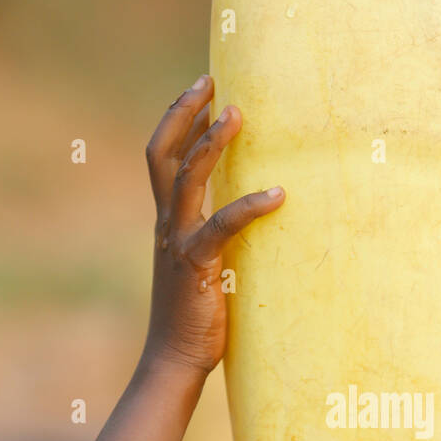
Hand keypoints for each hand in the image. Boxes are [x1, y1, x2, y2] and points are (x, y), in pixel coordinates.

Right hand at [141, 75, 284, 376]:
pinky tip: (279, 194)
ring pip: (186, 177)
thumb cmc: (198, 316)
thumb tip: (257, 217)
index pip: (162, 158)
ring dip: (211, 142)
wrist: (175, 360)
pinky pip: (222, 226)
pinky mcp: (198, 265)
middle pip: (161, 153)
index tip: (202, 90)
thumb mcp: (207, 266)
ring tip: (237, 114)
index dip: (177, 120)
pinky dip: (250, 206)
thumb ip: (219, 237)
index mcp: (167, 222)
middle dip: (183, 112)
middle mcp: (166, 225)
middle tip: (210, 80)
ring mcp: (178, 242)